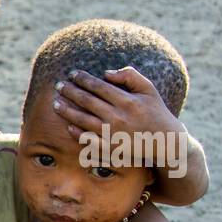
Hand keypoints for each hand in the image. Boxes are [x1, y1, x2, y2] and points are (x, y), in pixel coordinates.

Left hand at [52, 67, 182, 162]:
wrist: (165, 142)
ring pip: (83, 120)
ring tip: (55, 104)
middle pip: (87, 101)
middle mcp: (118, 117)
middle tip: (58, 86)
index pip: (99, 87)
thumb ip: (130, 75)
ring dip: (67, 111)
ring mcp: (113, 134)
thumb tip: (105, 73)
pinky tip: (68, 125)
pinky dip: (77, 132)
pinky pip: (89, 140)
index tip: (72, 74)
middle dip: (70, 92)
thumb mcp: (148, 89)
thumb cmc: (156, 112)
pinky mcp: (110, 148)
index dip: (83, 79)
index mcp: (127, 100)